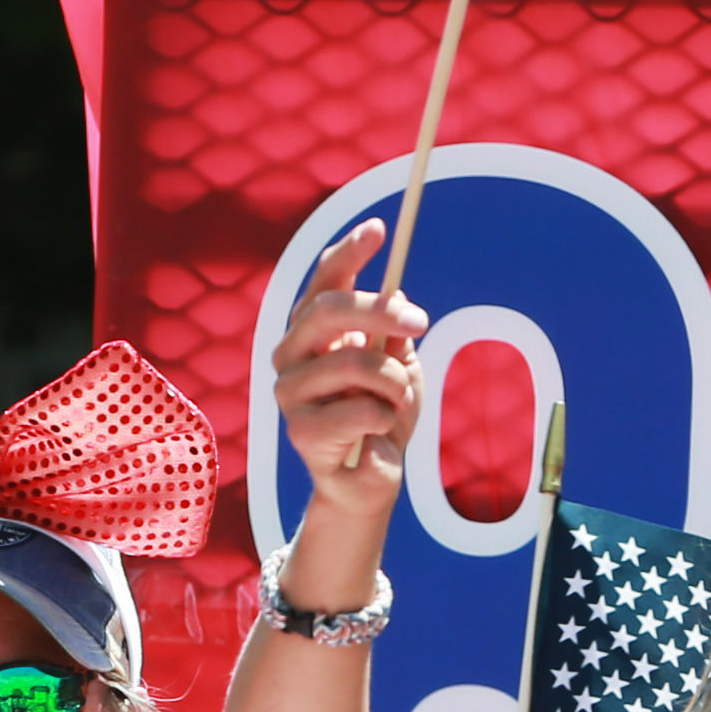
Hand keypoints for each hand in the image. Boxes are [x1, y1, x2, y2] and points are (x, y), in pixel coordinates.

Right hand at [268, 219, 420, 509]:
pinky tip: (379, 432)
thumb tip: (397, 293)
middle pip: (327, 310)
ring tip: (399, 399)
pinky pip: (360, 409)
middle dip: (379, 310)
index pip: (324, 281)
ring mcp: (290, 393)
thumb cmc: (383, 415)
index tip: (379, 230)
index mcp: (313, 331)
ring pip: (354, 362)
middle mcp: (291, 355)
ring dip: (394, 380)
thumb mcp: (398, 363)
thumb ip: (393, 331)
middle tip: (421, 320)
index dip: (348, 253)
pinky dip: (385, 417)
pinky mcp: (300, 432)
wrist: (372, 481)